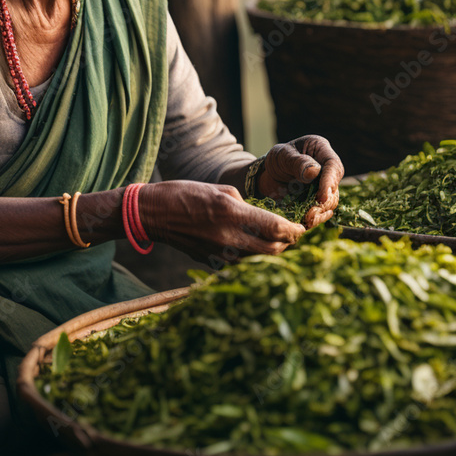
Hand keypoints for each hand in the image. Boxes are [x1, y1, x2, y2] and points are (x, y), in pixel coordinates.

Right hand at [137, 180, 305, 264]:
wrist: (153, 214)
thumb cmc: (185, 194)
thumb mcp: (221, 190)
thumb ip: (247, 206)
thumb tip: (266, 219)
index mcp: (232, 214)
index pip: (276, 229)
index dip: (295, 230)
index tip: (302, 228)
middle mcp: (228, 238)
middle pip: (273, 251)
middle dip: (289, 245)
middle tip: (294, 237)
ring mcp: (220, 254)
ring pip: (259, 262)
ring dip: (273, 254)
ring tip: (279, 244)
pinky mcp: (212, 263)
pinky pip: (242, 265)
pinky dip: (254, 260)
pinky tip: (256, 250)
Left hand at [258, 135, 343, 227]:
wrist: (268, 175)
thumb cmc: (277, 159)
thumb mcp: (282, 155)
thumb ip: (297, 162)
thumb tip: (314, 171)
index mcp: (321, 150)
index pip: (333, 165)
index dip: (330, 181)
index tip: (323, 196)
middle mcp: (328, 168)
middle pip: (335, 186)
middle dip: (325, 201)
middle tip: (311, 212)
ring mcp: (325, 185)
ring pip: (331, 201)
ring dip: (321, 211)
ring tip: (307, 218)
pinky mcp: (319, 199)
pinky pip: (324, 211)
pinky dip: (317, 217)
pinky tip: (307, 221)